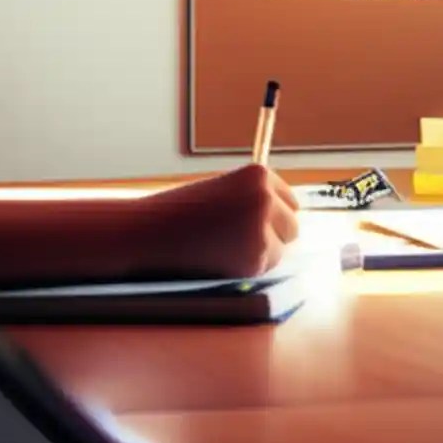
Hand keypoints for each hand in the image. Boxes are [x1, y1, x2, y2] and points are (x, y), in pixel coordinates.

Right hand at [139, 164, 299, 278]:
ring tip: (224, 245)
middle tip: (240, 239)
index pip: (289, 200)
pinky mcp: (254, 259)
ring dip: (262, 252)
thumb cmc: (182, 211)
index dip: (271, 213)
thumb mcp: (223, 191)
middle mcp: (265, 198)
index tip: (251, 221)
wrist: (149, 232)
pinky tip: (221, 258)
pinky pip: (266, 266)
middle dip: (274, 235)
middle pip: (292, 225)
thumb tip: (287, 220)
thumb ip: (254, 200)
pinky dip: (249, 267)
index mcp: (258, 175)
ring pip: (282, 248)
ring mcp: (262, 229)